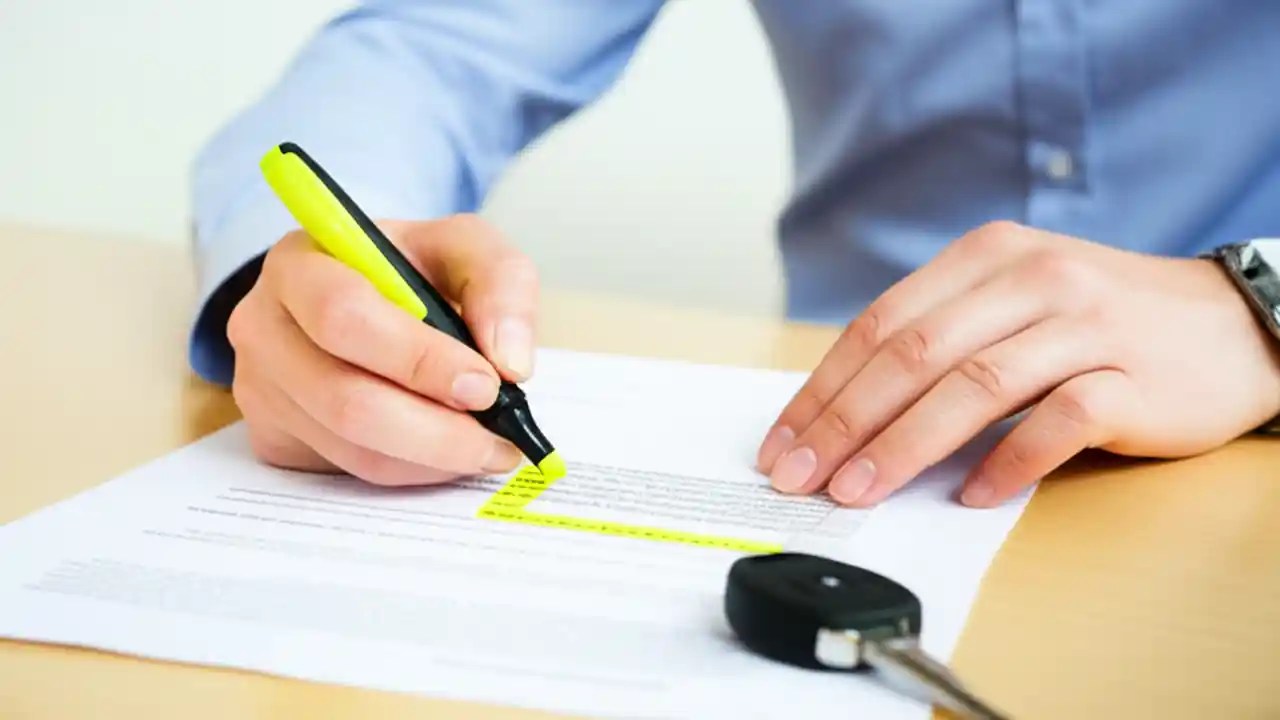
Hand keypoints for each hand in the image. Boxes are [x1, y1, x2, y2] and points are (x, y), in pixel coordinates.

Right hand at [227, 215, 538, 484]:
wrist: (360, 297)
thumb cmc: (410, 270)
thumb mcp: (463, 249)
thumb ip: (500, 284)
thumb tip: (510, 362)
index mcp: (302, 262)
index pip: (345, 316)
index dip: (418, 359)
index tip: (485, 384)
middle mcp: (263, 325)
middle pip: (345, 399)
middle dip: (436, 429)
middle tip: (497, 437)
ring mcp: (260, 387)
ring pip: (351, 446)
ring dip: (433, 458)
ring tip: (487, 447)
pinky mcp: (272, 436)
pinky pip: (347, 469)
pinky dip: (411, 470)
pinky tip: (444, 451)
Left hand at [757, 222, 1279, 507]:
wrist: (1230, 324)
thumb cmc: (1099, 321)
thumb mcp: (1013, 301)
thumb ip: (941, 338)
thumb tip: (846, 409)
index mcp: (987, 257)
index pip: (882, 324)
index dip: (823, 387)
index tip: (782, 442)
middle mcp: (1031, 279)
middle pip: (914, 355)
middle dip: (844, 422)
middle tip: (800, 478)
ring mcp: (1084, 326)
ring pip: (974, 386)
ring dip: (903, 447)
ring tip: (856, 494)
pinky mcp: (1131, 378)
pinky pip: (1058, 422)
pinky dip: (1006, 461)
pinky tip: (968, 496)